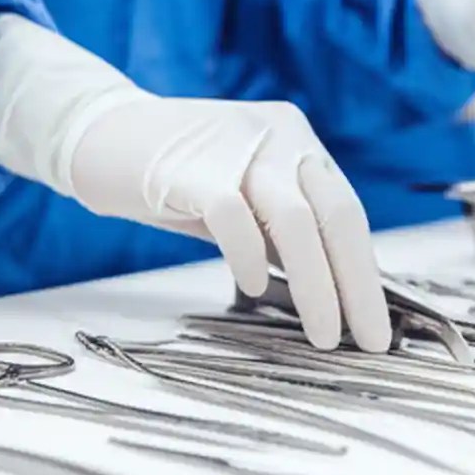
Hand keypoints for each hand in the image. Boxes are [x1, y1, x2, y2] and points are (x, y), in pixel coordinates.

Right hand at [0, 15, 390, 351]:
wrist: (99, 134)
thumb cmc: (174, 178)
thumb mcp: (244, 200)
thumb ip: (284, 233)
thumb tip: (332, 293)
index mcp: (297, 142)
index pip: (347, 212)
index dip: (365, 273)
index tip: (375, 327)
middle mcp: (279, 135)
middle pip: (336, 216)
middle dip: (356, 285)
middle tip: (367, 340)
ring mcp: (238, 145)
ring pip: (296, 221)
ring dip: (316, 285)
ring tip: (322, 334)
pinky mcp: (192, 165)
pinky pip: (234, 217)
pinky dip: (249, 256)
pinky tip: (252, 288)